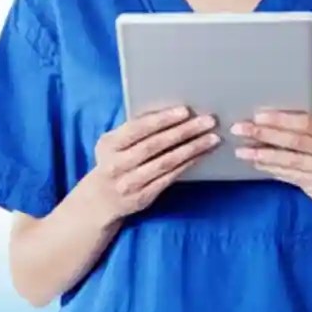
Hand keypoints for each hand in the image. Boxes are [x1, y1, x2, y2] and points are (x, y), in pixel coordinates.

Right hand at [77, 106, 219, 224]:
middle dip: (184, 131)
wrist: (100, 200)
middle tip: (208, 121)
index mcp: (109, 144)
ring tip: (212, 138)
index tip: (185, 110)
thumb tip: (168, 111)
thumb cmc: (113, 161)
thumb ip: (134, 130)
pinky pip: (170, 178)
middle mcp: (117, 165)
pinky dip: (188, 165)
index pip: (138, 129)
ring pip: (166, 163)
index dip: (162, 119)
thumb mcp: (113, 143)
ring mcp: (131, 183)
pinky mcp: (143, 198)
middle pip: (155, 145)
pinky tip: (202, 155)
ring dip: (192, 149)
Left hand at [231, 112, 311, 211]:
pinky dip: (270, 168)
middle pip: (295, 142)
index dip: (279, 120)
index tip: (257, 116)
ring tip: (242, 149)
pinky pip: (289, 176)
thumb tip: (268, 117)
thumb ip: (310, 125)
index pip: (306, 123)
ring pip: (289, 162)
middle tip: (240, 129)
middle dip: (263, 135)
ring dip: (262, 155)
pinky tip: (256, 162)